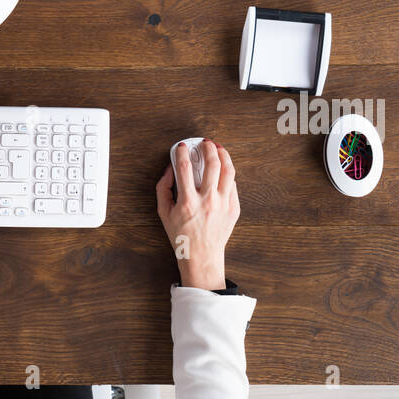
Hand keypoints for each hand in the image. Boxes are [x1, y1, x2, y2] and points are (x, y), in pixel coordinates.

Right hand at [155, 140, 239, 290]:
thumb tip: (170, 170)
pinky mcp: (234, 208)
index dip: (182, 152)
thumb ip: (163, 189)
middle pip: (211, 164)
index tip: (182, 146)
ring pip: (228, 171)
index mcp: (188, 202)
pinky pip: (233, 185)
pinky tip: (222, 169)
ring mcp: (223, 204)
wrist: (202, 255)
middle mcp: (208, 201)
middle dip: (208, 148)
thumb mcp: (164, 213)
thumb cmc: (181, 236)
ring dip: (223, 155)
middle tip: (205, 143)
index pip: (184, 167)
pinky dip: (227, 174)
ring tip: (219, 149)